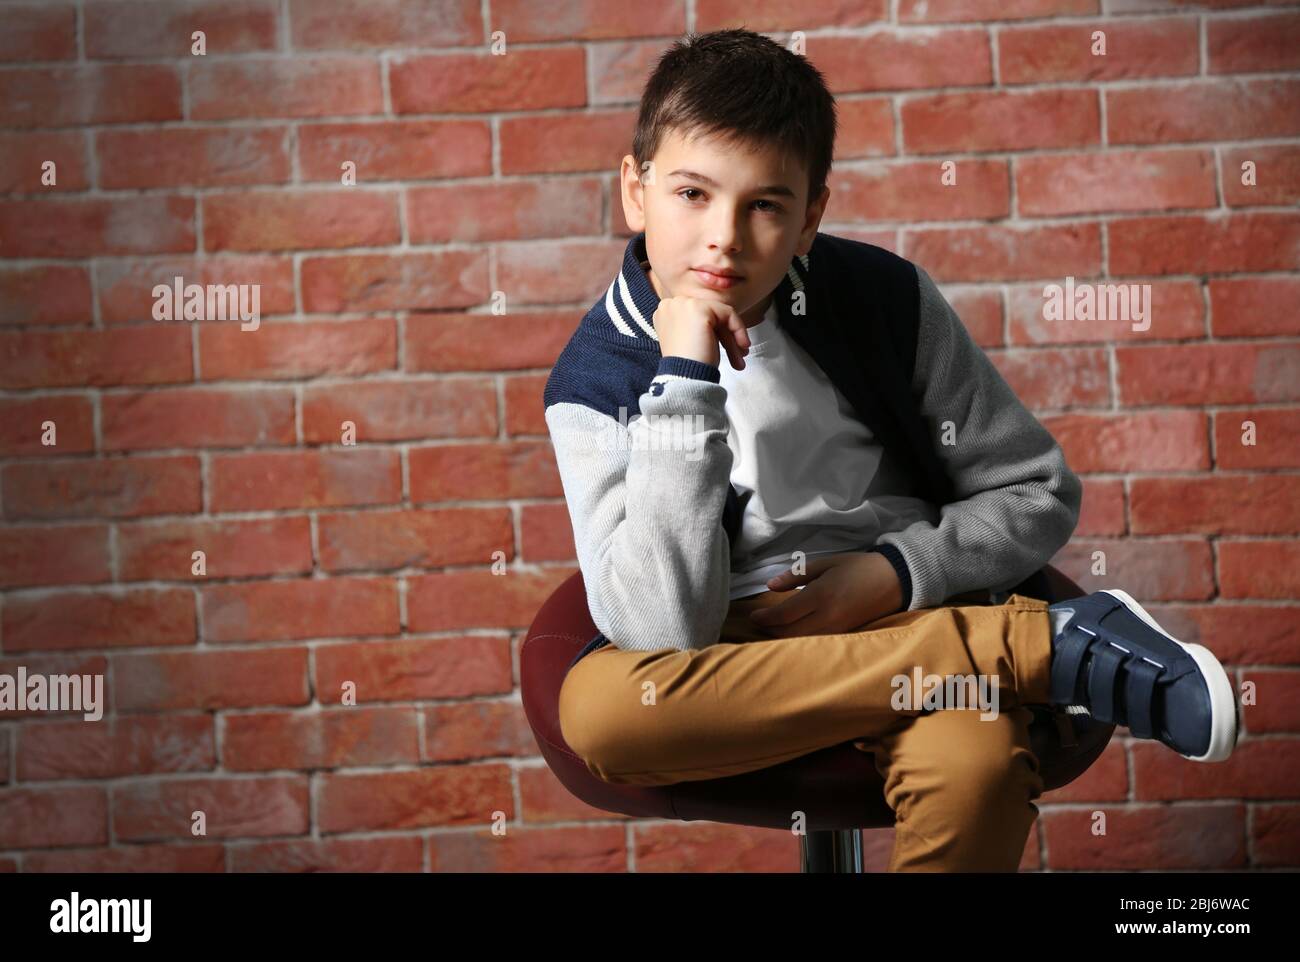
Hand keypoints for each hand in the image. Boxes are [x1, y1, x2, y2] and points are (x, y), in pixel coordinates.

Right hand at [654, 295, 750, 370]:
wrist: (684, 378)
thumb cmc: (687, 366)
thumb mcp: (690, 340)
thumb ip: (699, 326)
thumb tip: (724, 322)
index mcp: (665, 313)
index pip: (698, 315)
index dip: (715, 332)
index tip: (727, 350)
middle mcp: (671, 304)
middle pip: (709, 315)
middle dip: (726, 337)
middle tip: (738, 356)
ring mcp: (684, 304)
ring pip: (720, 314)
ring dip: (733, 337)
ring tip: (740, 358)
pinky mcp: (699, 309)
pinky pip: (728, 313)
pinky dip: (738, 329)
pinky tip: (742, 346)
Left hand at [748, 551, 904, 637]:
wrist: (895, 580)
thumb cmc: (858, 567)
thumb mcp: (826, 563)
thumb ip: (796, 575)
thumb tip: (770, 586)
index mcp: (821, 595)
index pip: (785, 614)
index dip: (765, 617)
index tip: (753, 615)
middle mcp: (827, 616)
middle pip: (790, 632)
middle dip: (770, 630)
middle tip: (758, 623)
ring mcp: (837, 628)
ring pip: (802, 641)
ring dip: (783, 637)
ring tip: (771, 629)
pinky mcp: (845, 635)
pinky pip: (816, 642)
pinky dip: (800, 640)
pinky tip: (792, 633)